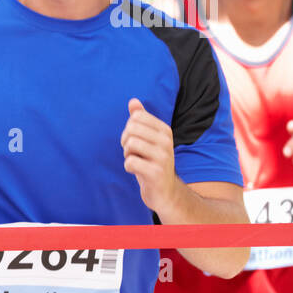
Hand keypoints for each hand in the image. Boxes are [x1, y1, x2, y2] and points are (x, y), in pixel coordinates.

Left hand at [121, 98, 178, 213]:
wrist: (165, 191)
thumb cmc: (152, 162)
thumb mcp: (148, 139)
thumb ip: (141, 119)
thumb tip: (133, 101)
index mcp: (165, 130)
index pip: (136, 117)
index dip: (128, 129)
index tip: (135, 140)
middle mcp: (166, 141)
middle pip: (131, 129)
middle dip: (126, 141)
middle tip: (134, 153)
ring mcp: (162, 157)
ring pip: (130, 144)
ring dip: (127, 155)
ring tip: (137, 161)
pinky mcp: (156, 172)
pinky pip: (130, 162)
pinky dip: (128, 167)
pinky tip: (138, 171)